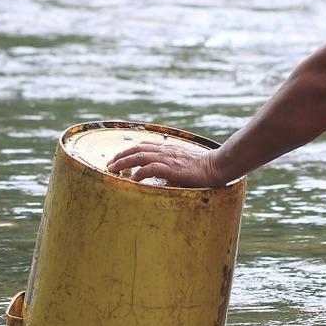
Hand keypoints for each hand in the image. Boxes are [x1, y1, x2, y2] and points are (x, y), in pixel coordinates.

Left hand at [107, 142, 225, 187]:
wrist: (216, 166)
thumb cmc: (202, 168)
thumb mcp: (182, 162)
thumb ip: (171, 164)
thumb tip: (161, 173)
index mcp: (167, 148)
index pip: (143, 146)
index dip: (128, 151)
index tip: (118, 158)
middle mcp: (165, 151)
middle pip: (137, 149)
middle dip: (121, 156)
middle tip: (109, 164)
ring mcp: (168, 159)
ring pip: (140, 156)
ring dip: (124, 162)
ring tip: (113, 170)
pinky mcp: (172, 169)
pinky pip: (151, 169)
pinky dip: (140, 173)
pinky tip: (133, 179)